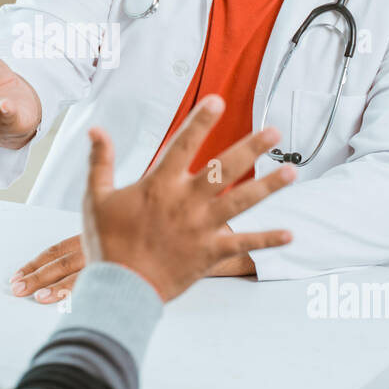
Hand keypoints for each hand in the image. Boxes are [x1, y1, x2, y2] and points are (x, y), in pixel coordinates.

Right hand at [29, 95, 295, 303]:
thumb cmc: (107, 243)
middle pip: (225, 169)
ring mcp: (201, 228)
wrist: (119, 287)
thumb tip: (96, 129)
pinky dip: (267, 240)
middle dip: (251, 148)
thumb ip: (100, 162)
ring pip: (242, 201)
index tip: (218, 101)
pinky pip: (244, 244)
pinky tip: (290, 234)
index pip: (183, 145)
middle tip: (274, 131)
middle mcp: (185, 202)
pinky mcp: (210, 253)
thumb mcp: (96, 198)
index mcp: (159, 185)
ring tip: (292, 172)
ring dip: (269, 186)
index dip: (200, 121)